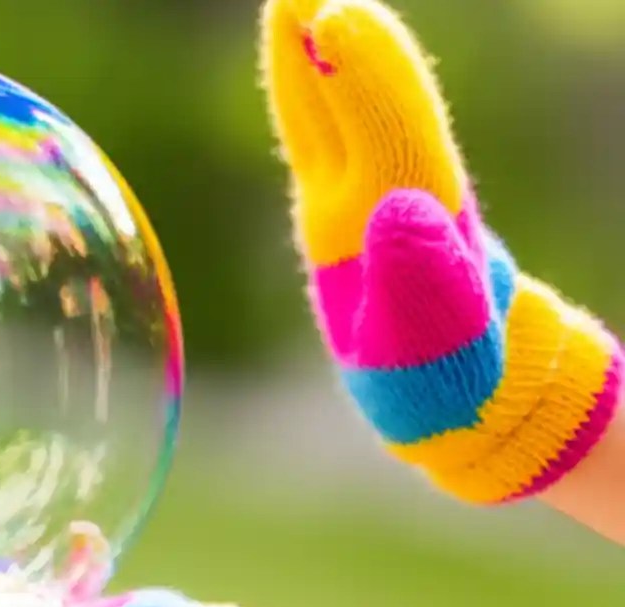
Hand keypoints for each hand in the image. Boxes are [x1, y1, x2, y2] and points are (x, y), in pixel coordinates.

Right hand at [260, 0, 621, 503]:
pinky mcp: (349, 224)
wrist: (471, 409)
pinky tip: (302, 70)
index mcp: (400, 235)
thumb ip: (424, 290)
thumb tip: (400, 204)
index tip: (331, 16)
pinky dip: (314, 99)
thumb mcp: (435, 362)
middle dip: (331, 49)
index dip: (358, 77)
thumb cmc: (447, 397)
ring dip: (318, 63)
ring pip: (342, 120)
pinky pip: (329, 144)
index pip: (384, 135)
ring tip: (292, 9)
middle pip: (361, 111)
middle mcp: (386, 208)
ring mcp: (367, 211)